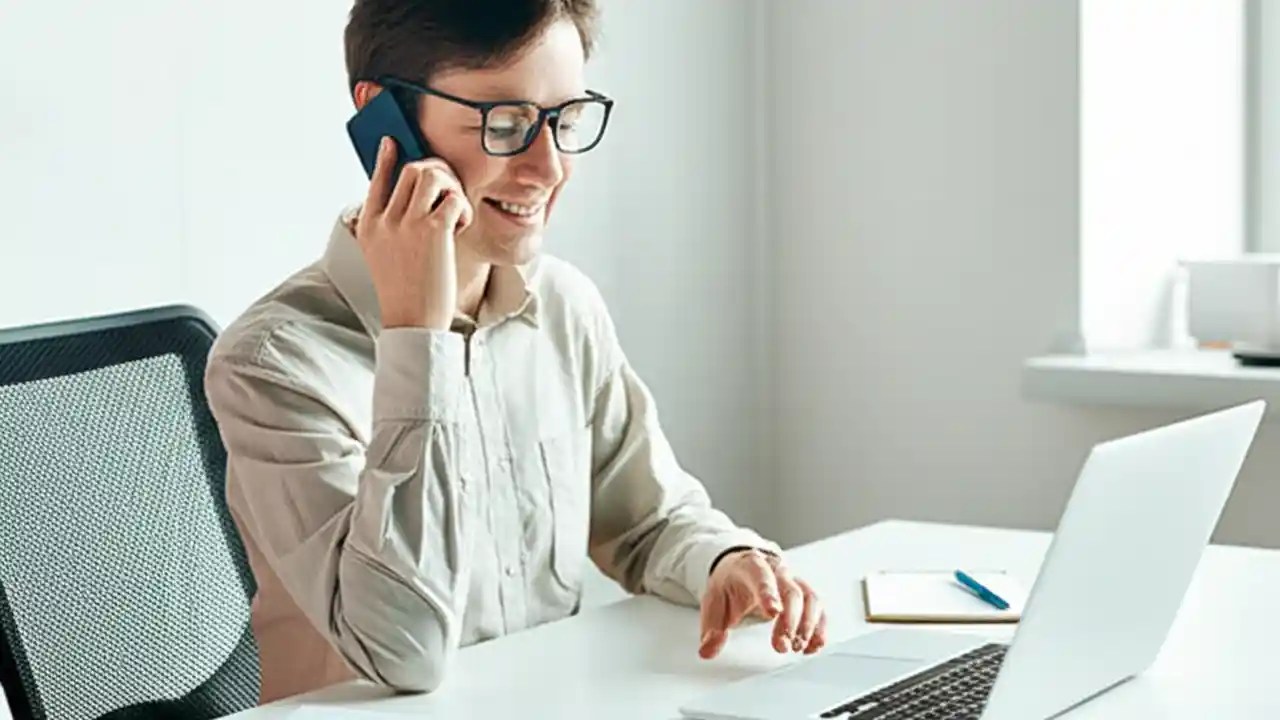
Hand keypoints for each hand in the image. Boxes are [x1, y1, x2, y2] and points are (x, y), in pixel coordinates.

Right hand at [356, 137, 473, 329]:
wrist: (412, 323)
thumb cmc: (406, 294)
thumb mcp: (385, 259)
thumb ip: (391, 231)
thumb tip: (412, 205)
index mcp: (370, 227)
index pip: (375, 182)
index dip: (385, 159)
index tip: (391, 142)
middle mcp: (386, 221)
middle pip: (412, 171)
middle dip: (437, 174)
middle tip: (449, 193)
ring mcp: (407, 224)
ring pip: (432, 175)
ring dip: (451, 188)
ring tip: (455, 213)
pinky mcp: (432, 232)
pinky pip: (453, 198)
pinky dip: (463, 208)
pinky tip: (460, 227)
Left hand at [698, 549, 826, 658]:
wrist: (740, 567)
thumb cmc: (729, 583)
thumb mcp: (714, 601)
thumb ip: (712, 627)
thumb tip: (708, 649)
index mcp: (751, 567)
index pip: (762, 577)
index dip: (769, 594)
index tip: (773, 612)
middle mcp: (777, 571)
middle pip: (791, 591)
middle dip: (790, 621)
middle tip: (782, 645)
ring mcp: (793, 581)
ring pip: (810, 598)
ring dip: (808, 625)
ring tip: (798, 647)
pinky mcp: (803, 593)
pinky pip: (818, 608)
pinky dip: (819, 627)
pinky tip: (813, 646)